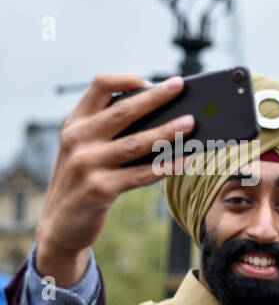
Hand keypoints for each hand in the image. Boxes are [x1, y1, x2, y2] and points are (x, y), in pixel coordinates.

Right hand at [34, 74, 193, 285]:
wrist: (59, 224)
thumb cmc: (83, 181)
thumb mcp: (85, 149)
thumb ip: (110, 132)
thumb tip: (162, 118)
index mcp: (75, 123)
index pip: (98, 87)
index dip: (126, 80)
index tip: (151, 81)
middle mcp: (78, 139)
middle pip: (123, 111)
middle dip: (155, 97)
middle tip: (180, 86)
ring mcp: (87, 164)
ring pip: (137, 143)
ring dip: (168, 132)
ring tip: (191, 123)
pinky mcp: (100, 188)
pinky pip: (141, 174)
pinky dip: (166, 166)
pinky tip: (185, 159)